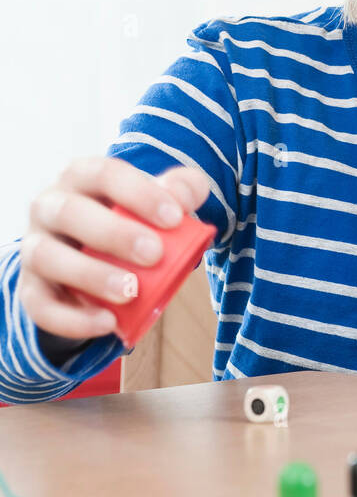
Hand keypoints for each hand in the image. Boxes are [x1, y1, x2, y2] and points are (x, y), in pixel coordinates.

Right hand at [19, 158, 210, 341]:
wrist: (98, 260)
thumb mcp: (158, 200)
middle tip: (155, 254)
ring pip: (47, 257)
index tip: (175, 218)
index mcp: (82, 177)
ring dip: (89, 275)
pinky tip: (108, 322)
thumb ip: (181, 191)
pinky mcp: (31, 289)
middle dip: (113, 234)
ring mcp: (35, 247)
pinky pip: (39, 305)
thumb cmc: (132, 220)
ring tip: (130, 291)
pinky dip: (71, 318)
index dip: (139, 193)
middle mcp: (50, 206)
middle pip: (70, 212)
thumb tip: (185, 198)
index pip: (105, 174)